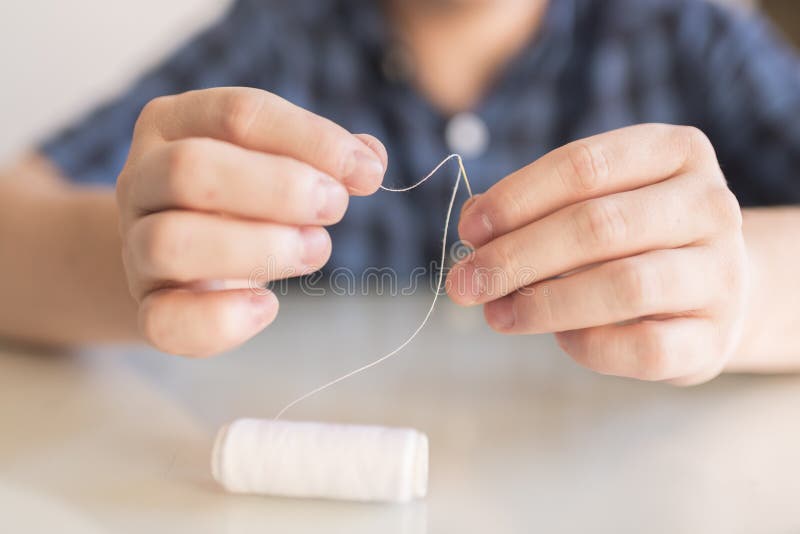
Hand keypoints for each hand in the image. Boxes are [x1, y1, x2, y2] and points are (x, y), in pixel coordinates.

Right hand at [117, 87, 386, 355]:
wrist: (174, 257)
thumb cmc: (236, 200)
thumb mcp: (271, 162)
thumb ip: (320, 156)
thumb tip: (370, 159)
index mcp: (174, 123)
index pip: (238, 115)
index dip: (311, 140)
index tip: (367, 172)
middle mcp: (141, 178)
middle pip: (190, 169)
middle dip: (279, 188)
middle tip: (335, 207)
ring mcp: (135, 246)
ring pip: (171, 242)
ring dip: (258, 247)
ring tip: (316, 249)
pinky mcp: (145, 309)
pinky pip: (166, 321)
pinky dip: (223, 319)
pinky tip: (268, 305)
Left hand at [447, 124, 748, 384]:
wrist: (714, 290)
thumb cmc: (633, 239)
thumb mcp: (592, 202)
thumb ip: (533, 206)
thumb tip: (472, 222)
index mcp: (676, 153)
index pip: (584, 165)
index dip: (516, 198)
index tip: (469, 230)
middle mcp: (709, 206)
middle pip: (598, 225)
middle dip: (516, 257)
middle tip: (464, 283)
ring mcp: (721, 274)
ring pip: (623, 286)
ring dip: (543, 304)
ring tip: (497, 314)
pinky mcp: (716, 338)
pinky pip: (643, 347)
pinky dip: (588, 344)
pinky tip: (561, 338)